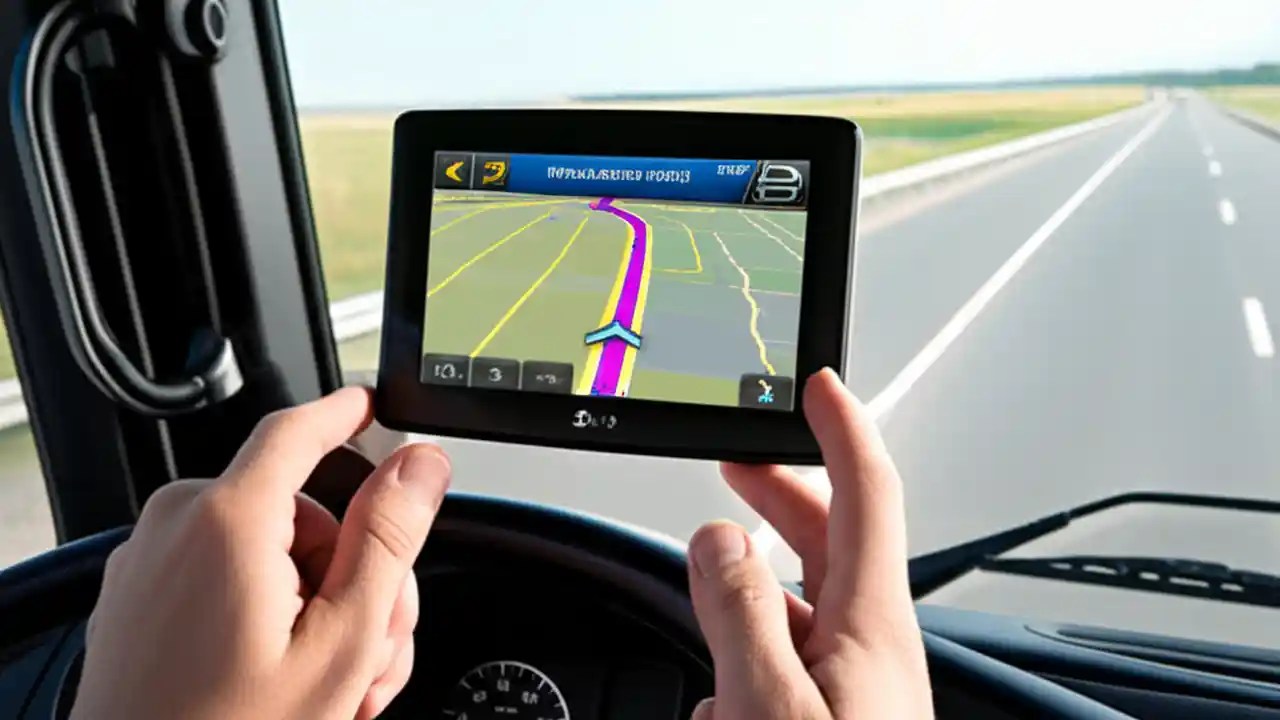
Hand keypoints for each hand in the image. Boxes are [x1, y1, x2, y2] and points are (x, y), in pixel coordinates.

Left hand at [72, 388, 450, 719]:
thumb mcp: (341, 642)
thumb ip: (387, 540)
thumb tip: (419, 465)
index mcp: (225, 521)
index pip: (298, 430)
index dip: (348, 414)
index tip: (377, 407)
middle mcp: (176, 528)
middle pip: (301, 514)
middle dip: (355, 574)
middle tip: (377, 644)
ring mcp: (150, 565)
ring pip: (268, 553)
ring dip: (320, 607)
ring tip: (336, 683)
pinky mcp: (139, 600)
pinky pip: (223, 578)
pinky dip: (269, 616)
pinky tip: (291, 678)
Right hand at [687, 369, 931, 718]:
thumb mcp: (773, 706)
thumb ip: (742, 617)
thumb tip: (718, 541)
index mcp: (872, 625)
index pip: (867, 495)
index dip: (843, 430)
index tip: (819, 385)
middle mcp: (873, 647)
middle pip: (831, 539)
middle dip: (782, 490)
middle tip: (738, 460)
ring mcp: (857, 685)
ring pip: (800, 607)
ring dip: (752, 588)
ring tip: (706, 586)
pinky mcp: (836, 716)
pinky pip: (788, 662)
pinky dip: (748, 655)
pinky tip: (721, 697)